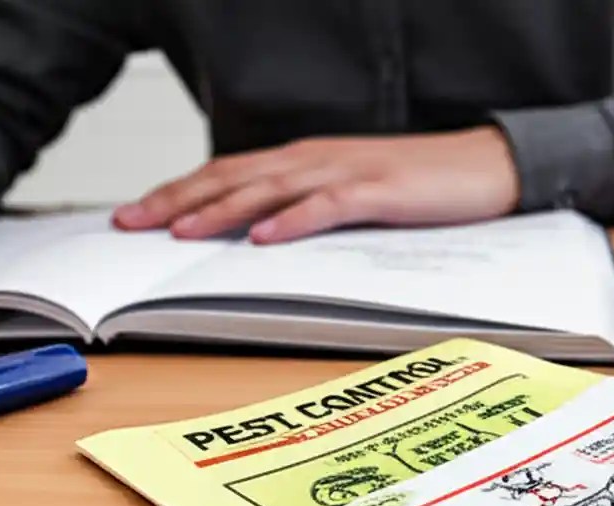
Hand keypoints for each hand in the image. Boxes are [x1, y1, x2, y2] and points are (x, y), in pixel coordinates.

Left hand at [111, 126, 519, 243]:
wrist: (483, 165)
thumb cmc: (415, 185)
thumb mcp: (347, 194)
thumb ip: (302, 208)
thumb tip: (251, 236)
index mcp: (303, 160)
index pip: (225, 173)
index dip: (176, 192)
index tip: (133, 214)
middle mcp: (314, 159)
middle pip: (232, 177)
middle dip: (177, 200)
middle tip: (130, 224)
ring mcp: (346, 172)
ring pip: (269, 189)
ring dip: (221, 210)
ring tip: (180, 232)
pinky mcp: (379, 192)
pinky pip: (327, 207)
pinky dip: (292, 221)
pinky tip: (263, 238)